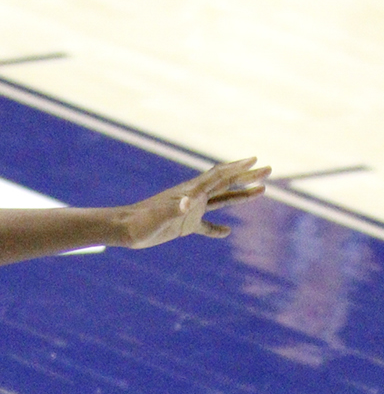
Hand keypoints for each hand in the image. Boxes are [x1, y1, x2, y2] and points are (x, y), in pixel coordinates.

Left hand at [119, 157, 268, 247]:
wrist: (124, 230)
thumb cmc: (140, 222)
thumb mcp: (159, 216)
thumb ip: (174, 208)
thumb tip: (188, 203)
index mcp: (191, 192)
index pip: (218, 176)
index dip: (237, 168)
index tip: (256, 161)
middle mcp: (193, 197)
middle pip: (225, 184)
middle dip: (247, 177)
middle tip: (269, 170)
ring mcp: (190, 210)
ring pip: (220, 200)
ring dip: (241, 196)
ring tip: (262, 191)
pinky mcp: (184, 225)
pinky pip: (205, 226)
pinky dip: (216, 229)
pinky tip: (227, 232)